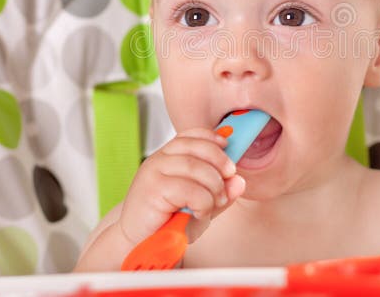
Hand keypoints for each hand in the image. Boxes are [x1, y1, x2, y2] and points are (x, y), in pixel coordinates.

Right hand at [117, 128, 246, 246]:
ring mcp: (154, 172)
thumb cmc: (167, 223)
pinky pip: (190, 189)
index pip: (192, 135)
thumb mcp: (201, 206)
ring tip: (213, 205)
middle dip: (220, 164)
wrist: (140, 244)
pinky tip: (199, 213)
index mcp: (168, 157)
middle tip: (228, 183)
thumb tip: (239, 181)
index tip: (228, 147)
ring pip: (197, 168)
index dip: (213, 138)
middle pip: (198, 147)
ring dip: (214, 188)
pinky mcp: (153, 189)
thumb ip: (221, 193)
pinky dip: (203, 203)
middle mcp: (159, 159)